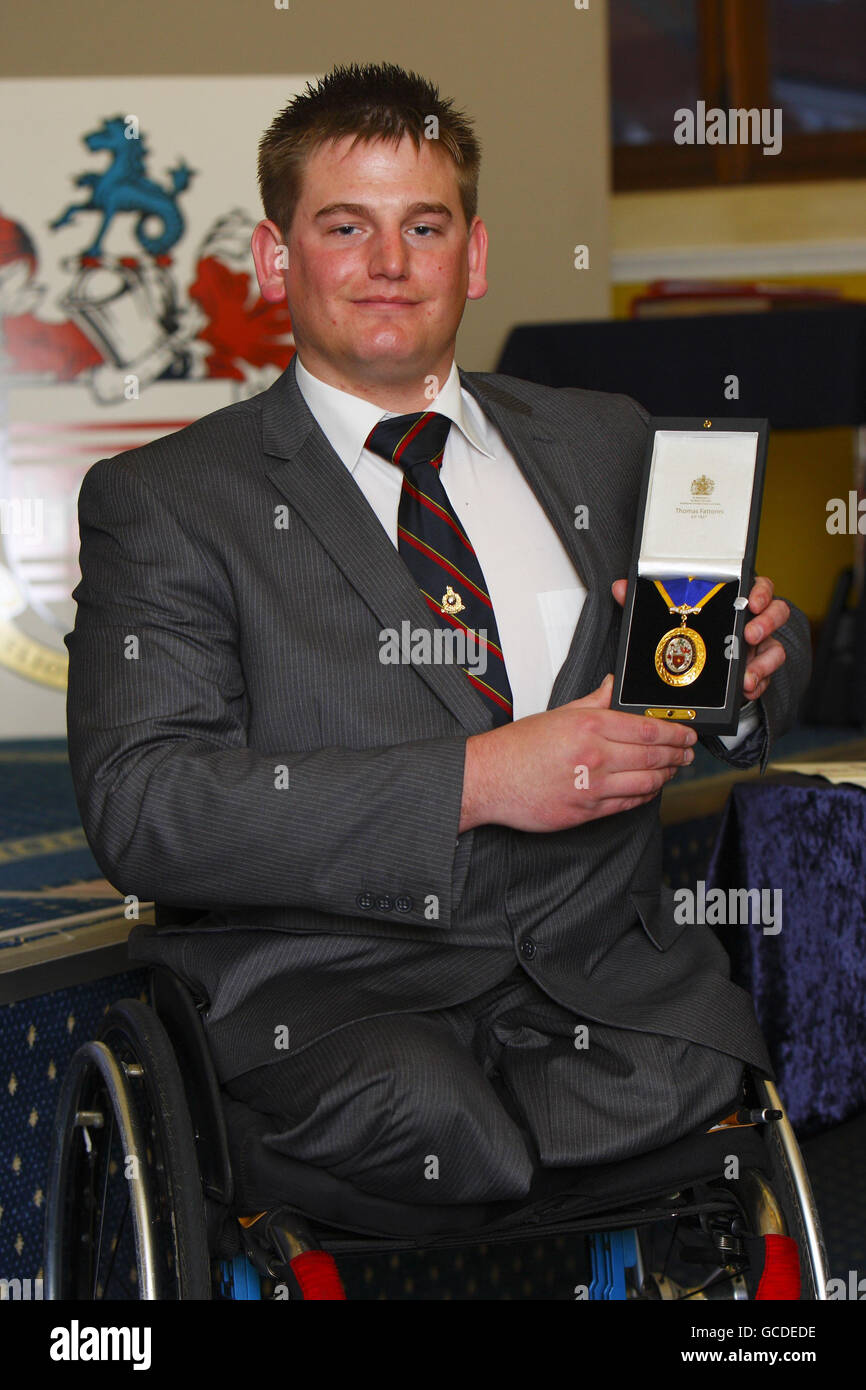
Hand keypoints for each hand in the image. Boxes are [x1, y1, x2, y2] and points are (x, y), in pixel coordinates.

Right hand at [459, 673, 696, 833]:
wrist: (489, 779)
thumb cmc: (519, 746)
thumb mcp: (558, 713)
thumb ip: (594, 701)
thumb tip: (614, 686)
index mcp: (589, 726)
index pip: (647, 730)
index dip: (676, 733)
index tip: (688, 733)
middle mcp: (595, 756)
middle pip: (654, 757)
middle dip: (679, 755)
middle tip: (689, 753)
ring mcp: (592, 787)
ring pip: (646, 783)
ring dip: (666, 776)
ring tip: (674, 769)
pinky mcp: (586, 812)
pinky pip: (627, 804)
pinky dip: (645, 795)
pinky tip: (650, 788)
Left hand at [611, 576, 788, 703]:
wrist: (694, 673)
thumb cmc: (688, 635)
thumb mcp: (666, 619)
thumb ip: (646, 603)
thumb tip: (620, 587)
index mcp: (734, 603)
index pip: (757, 587)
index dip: (760, 591)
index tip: (752, 600)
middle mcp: (751, 622)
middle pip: (776, 613)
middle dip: (767, 622)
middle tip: (750, 634)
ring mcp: (756, 649)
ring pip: (775, 649)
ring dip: (765, 662)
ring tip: (748, 675)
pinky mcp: (755, 672)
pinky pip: (766, 677)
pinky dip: (758, 683)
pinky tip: (746, 689)